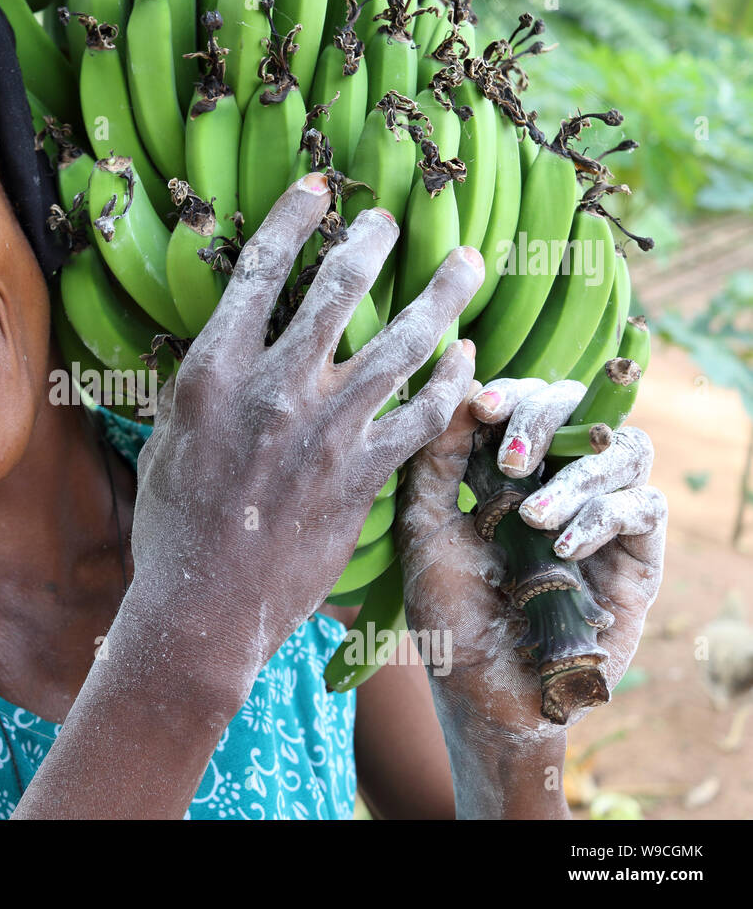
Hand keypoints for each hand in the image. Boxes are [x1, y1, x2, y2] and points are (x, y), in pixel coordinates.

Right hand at [126, 173, 483, 702]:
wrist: (203, 609)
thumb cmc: (173, 527)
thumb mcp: (166, 441)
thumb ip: (197, 390)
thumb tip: (212, 352)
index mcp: (214, 372)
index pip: (260, 272)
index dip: (293, 220)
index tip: (317, 191)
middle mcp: (274, 389)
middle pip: (340, 290)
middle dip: (372, 240)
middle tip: (392, 220)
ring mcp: (325, 432)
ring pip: (402, 344)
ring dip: (440, 297)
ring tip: (465, 264)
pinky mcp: (362, 477)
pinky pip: (424, 418)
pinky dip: (451, 384)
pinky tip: (467, 360)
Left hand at [395, 376, 667, 745]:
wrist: (482, 693)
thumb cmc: (449, 613)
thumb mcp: (426, 529)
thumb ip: (436, 458)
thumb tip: (456, 376)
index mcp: (510, 469)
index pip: (527, 402)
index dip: (511, 394)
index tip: (479, 405)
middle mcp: (562, 482)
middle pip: (582, 410)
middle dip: (544, 420)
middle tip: (509, 459)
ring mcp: (603, 516)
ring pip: (625, 450)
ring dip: (575, 476)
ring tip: (529, 517)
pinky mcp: (638, 557)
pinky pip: (643, 508)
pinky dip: (604, 517)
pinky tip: (561, 548)